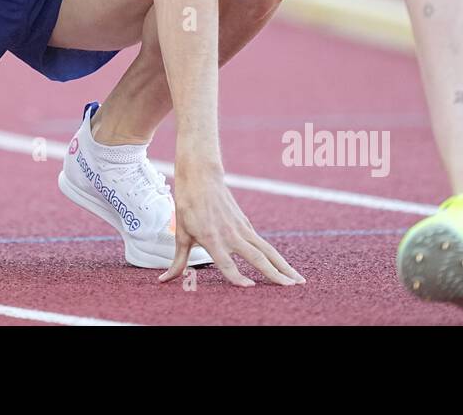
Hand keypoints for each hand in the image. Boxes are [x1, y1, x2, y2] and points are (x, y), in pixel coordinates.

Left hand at [159, 168, 304, 287]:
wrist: (202, 176)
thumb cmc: (188, 205)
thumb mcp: (181, 234)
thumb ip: (178, 261)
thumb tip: (164, 281)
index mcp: (211, 238)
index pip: (226, 263)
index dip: (237, 276)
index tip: (249, 287)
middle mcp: (230, 235)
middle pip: (257, 257)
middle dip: (275, 274)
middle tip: (290, 287)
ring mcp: (241, 229)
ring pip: (267, 250)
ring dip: (284, 266)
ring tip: (298, 280)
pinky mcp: (246, 225)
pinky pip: (264, 244)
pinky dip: (276, 257)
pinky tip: (285, 268)